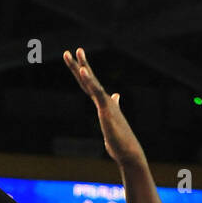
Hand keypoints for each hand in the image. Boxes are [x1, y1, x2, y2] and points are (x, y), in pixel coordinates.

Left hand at [62, 47, 145, 169]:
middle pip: (88, 80)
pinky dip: (89, 80)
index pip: (89, 86)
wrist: (127, 151)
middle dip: (80, 65)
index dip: (82, 74)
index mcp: (103, 104)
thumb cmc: (120, 141)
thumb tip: (116, 98)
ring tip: (77, 52)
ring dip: (83, 66)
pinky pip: (96, 91)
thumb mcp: (112, 123)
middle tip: (73, 51)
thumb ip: (113, 109)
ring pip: (91, 82)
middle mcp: (104, 101)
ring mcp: (105, 104)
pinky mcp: (106, 109)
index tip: (77, 64)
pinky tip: (82, 71)